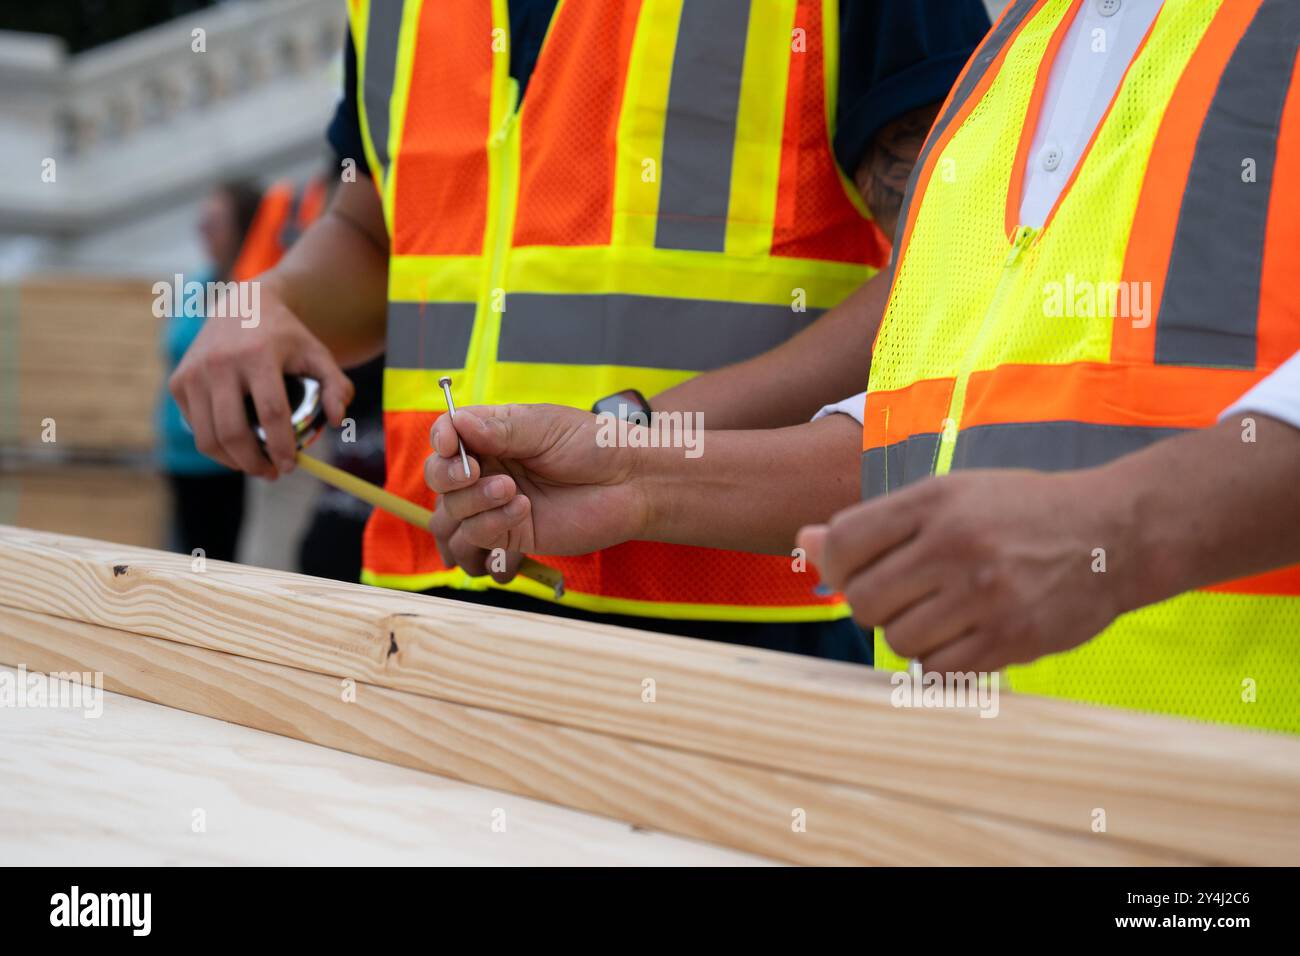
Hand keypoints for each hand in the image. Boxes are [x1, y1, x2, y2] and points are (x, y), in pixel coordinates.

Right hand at [168, 277, 353, 477]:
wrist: (242, 305)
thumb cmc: (285, 337)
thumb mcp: (318, 354)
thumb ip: (336, 386)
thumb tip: (335, 421)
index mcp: (258, 355)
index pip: (271, 413)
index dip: (281, 447)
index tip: (291, 466)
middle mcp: (220, 363)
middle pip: (233, 432)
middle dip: (254, 463)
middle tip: (272, 473)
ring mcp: (194, 373)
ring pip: (209, 438)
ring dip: (233, 462)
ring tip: (256, 466)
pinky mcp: (178, 382)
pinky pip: (196, 428)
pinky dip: (215, 446)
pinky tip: (236, 447)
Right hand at [424, 404, 647, 556]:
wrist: (630, 484)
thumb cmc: (594, 445)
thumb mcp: (545, 426)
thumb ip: (500, 428)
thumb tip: (456, 423)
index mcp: (490, 435)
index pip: (445, 436)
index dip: (441, 440)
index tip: (451, 444)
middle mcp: (486, 470)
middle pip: (438, 479)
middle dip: (451, 478)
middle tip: (481, 475)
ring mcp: (494, 505)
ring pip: (449, 515)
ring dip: (471, 506)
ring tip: (512, 493)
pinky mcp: (509, 536)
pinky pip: (474, 541)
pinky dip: (488, 530)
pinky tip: (522, 512)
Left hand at [797, 470, 1137, 673]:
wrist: (1114, 533)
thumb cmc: (1018, 511)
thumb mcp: (949, 495)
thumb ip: (876, 523)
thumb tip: (803, 541)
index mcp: (935, 500)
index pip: (844, 542)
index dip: (836, 565)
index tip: (854, 571)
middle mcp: (956, 545)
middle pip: (864, 599)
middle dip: (873, 604)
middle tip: (904, 595)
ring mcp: (984, 595)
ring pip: (898, 639)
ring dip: (908, 633)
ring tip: (940, 612)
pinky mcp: (1011, 638)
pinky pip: (938, 669)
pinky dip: (940, 659)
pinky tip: (964, 634)